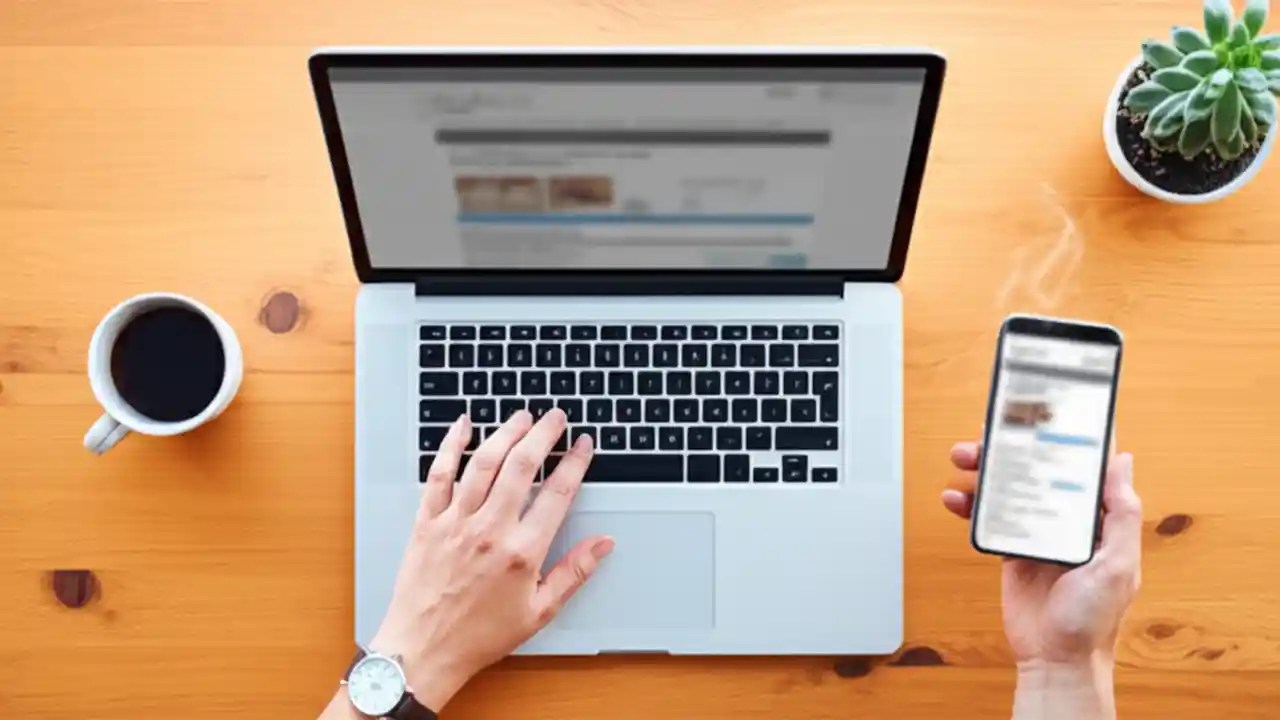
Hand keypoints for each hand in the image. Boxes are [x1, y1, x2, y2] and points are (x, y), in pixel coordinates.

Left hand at [368, 409, 611, 710]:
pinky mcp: (427, 523)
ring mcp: (455, 523)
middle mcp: (489, 531)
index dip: (575, 463)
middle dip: (543, 434)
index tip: (583, 445)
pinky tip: (463, 426)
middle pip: (522, 466)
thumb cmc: (480, 636)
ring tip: (522, 416)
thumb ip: (574, 572)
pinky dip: (451, 445)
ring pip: (484, 462)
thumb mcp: (539, 611)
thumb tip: (604, 544)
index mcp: (522, 552)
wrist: (423, 651)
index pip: (557, 493)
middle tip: (556, 418)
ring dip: (506, 433)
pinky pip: (439, 475)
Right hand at [941, 443, 1140, 718]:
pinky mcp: (1011, 550)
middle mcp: (1068, 521)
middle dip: (1014, 447)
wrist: (1056, 659)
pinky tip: (955, 498)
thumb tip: (1122, 463)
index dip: (1071, 437)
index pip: (1086, 467)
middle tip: (992, 431)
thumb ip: (1122, 514)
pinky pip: (989, 517)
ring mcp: (1038, 534)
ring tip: (963, 457)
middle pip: (1038, 470)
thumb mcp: (1118, 565)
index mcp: (1099, 519)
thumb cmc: (1093, 620)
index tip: (1054, 407)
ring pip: (1009, 487)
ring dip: (985, 469)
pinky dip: (970, 504)